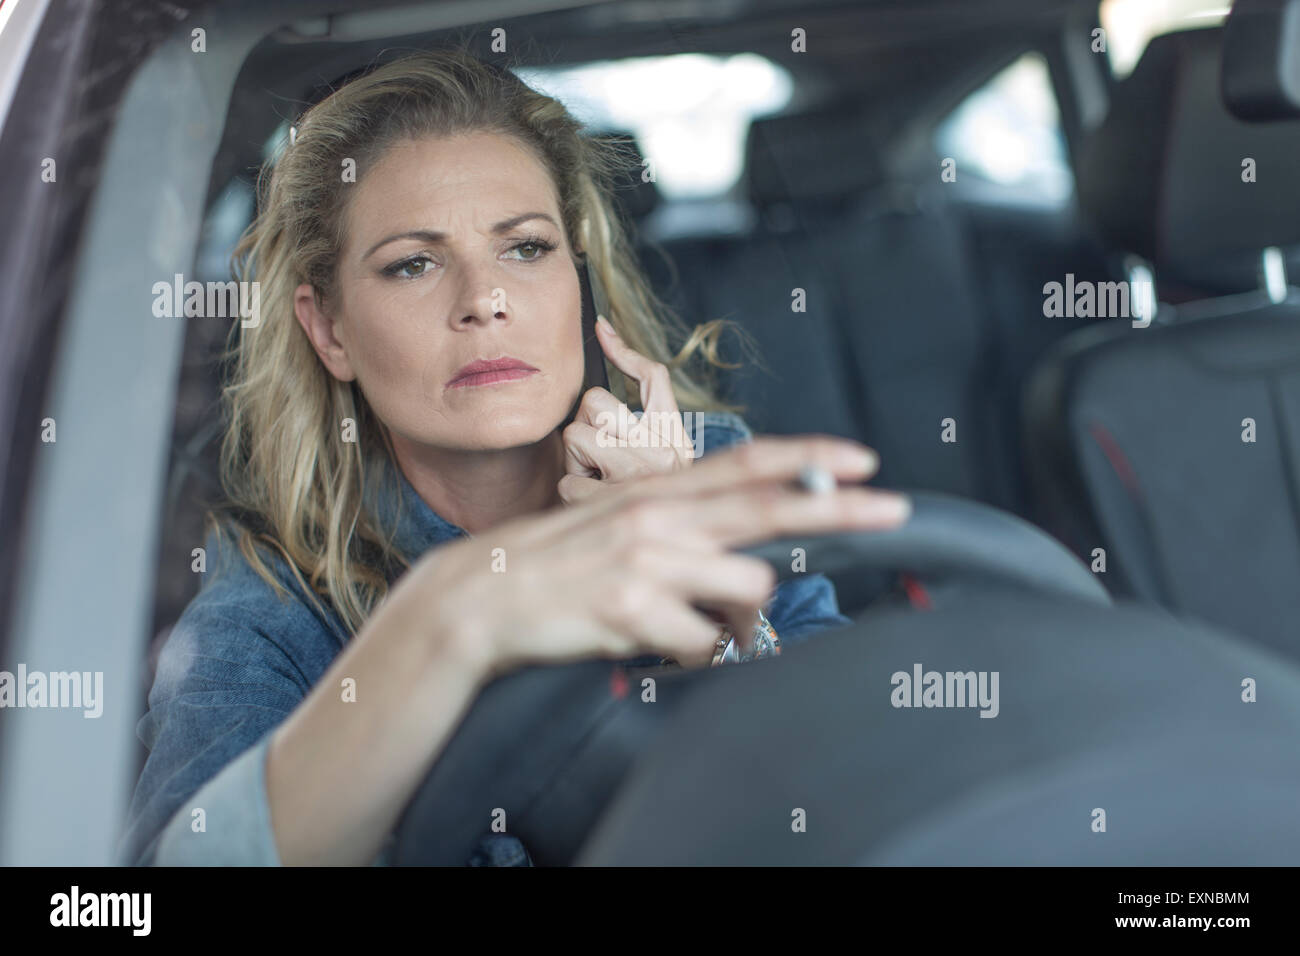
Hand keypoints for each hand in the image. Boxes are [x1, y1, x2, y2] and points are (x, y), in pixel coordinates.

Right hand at [410, 435, 911, 681]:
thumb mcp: (618, 523)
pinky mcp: (632, 608)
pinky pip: (703, 644)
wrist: (484, 597)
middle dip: (840, 508)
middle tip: (894, 508)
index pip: (744, 462)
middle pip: (767, 506)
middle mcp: (658, 515)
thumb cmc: (558, 562)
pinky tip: (652, 643)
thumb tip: (747, 562)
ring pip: (746, 591)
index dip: (806, 457)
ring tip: (688, 624)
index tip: (859, 458)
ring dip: (735, 618)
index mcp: (657, 491)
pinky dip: (692, 653)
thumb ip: (682, 529)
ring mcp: (646, 560)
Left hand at [558, 315, 693, 504]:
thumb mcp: (672, 443)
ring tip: (600, 482)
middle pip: (593, 403)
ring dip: (577, 462)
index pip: (652, 377)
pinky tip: (593, 507)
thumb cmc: (665, 496)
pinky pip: (566, 483)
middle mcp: (661, 449)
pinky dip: (573, 495)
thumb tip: (604, 328)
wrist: (684, 555)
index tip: (599, 327)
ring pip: (574, 439)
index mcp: (674, 433)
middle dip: (587, 425)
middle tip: (603, 456)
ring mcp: (635, 476)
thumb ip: (647, 387)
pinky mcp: (608, 505)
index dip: (622, 351)